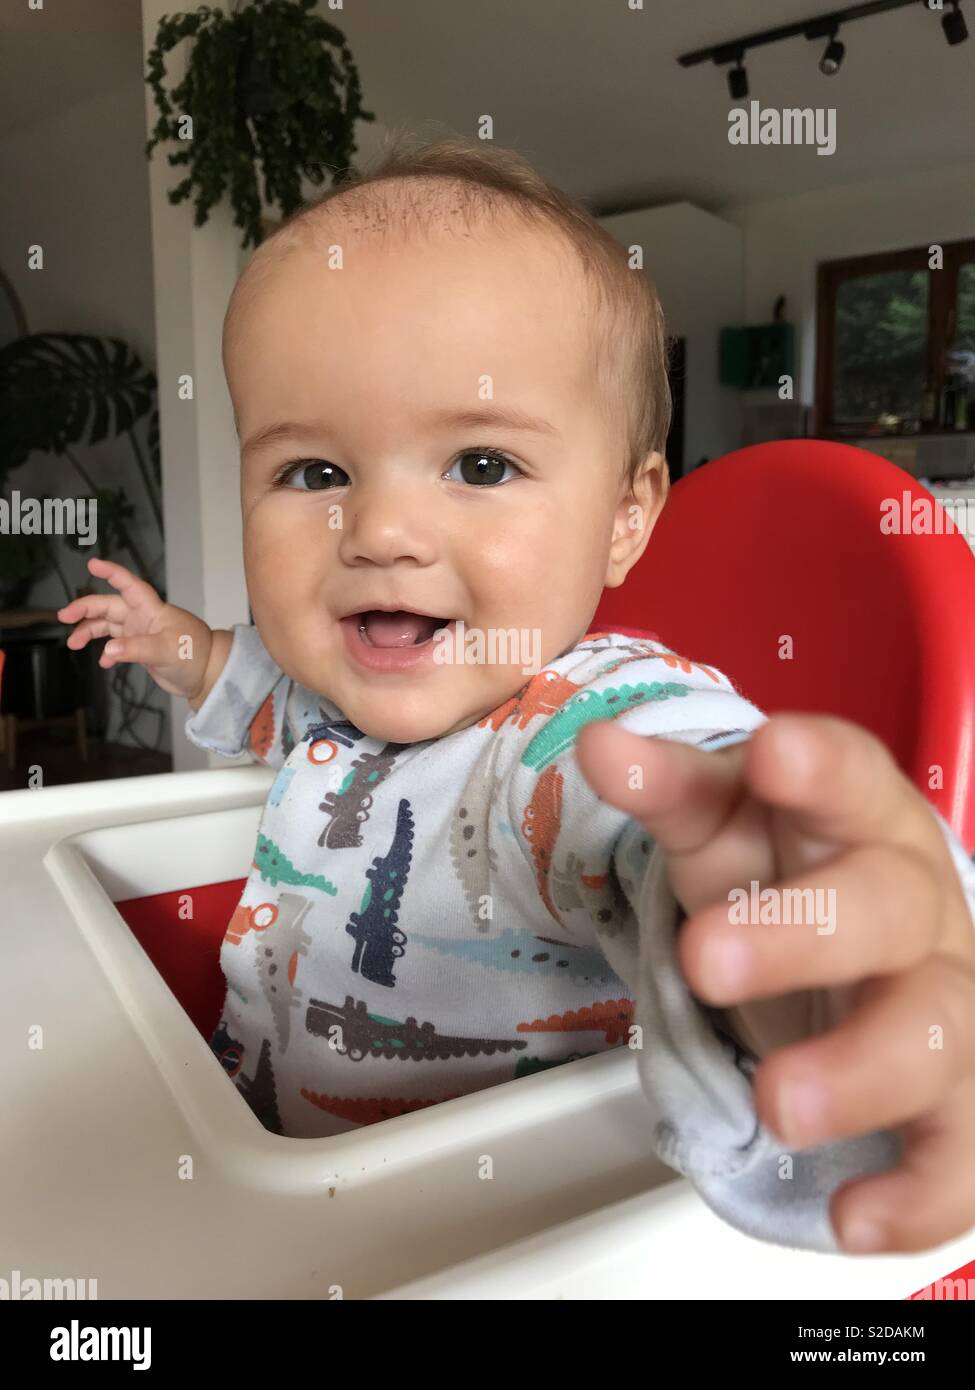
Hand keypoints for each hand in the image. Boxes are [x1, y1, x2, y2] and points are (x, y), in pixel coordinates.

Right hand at [58, 557, 213, 700]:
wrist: (207, 675)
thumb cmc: (195, 655)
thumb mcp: (165, 651)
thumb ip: (136, 649)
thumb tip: (109, 650)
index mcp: (151, 609)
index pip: (129, 585)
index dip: (112, 573)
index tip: (92, 564)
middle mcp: (143, 618)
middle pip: (109, 606)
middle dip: (85, 609)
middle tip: (64, 617)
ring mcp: (141, 633)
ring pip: (108, 626)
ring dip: (90, 632)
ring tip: (73, 643)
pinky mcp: (141, 649)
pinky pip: (117, 646)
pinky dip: (108, 652)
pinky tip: (104, 662)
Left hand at [576, 712, 974, 1254]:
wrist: (845, 958)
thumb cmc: (783, 878)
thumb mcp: (718, 828)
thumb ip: (664, 789)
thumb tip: (598, 743)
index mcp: (860, 819)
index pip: (853, 777)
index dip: (819, 768)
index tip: (770, 756)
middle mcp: (915, 906)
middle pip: (887, 909)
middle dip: (802, 935)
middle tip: (705, 958)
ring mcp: (943, 1002)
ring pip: (933, 1031)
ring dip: (858, 1072)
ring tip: (779, 1105)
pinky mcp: (952, 1099)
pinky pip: (960, 1153)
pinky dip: (917, 1192)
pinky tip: (851, 1214)